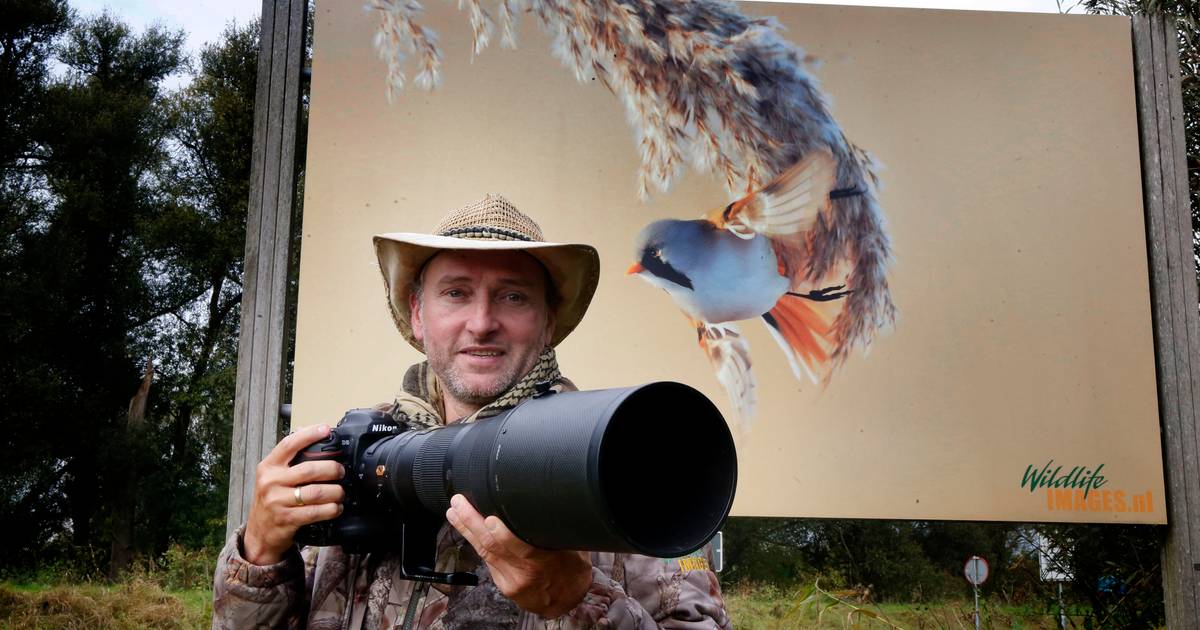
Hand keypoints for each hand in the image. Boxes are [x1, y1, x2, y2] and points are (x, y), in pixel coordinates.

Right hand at [243, 424, 345, 564]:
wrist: (259, 534)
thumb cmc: (271, 501)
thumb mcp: (272, 477)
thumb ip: (288, 460)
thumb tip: (309, 434)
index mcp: (268, 467)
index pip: (289, 444)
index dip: (309, 434)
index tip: (326, 429)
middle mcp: (271, 482)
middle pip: (310, 470)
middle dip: (332, 469)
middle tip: (341, 471)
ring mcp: (277, 501)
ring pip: (316, 492)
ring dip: (335, 492)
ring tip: (341, 492)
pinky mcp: (287, 519)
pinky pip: (316, 512)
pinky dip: (331, 509)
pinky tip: (336, 507)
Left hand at [446, 494, 592, 617]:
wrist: (568, 600)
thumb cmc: (572, 568)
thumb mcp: (573, 546)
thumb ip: (554, 529)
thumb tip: (542, 502)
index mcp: (546, 561)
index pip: (521, 548)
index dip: (502, 534)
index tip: (489, 518)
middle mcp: (526, 573)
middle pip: (493, 546)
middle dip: (472, 522)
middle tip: (460, 503)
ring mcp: (511, 581)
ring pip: (484, 553)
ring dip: (467, 530)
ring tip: (454, 512)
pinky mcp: (504, 585)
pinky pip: (487, 561)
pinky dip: (476, 543)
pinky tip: (466, 530)